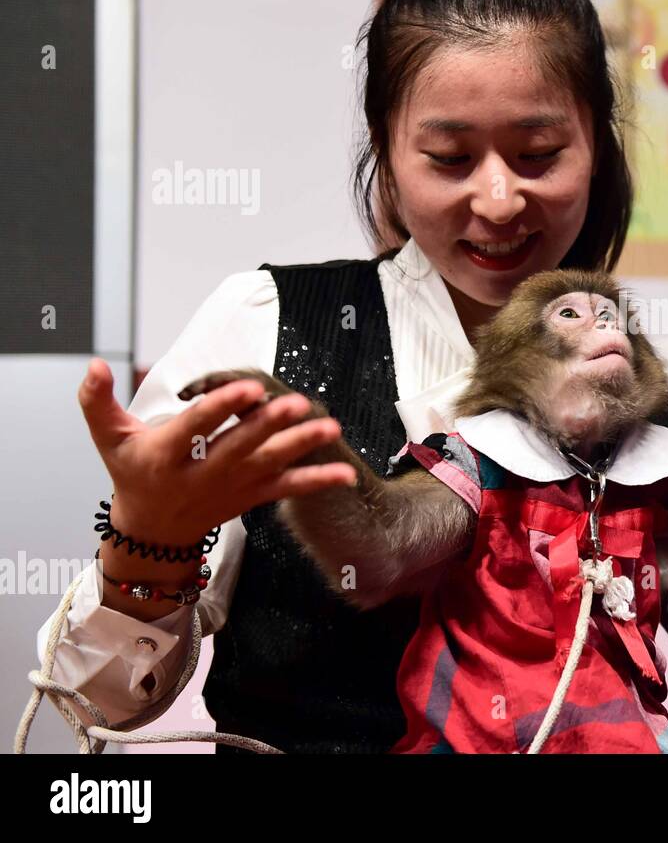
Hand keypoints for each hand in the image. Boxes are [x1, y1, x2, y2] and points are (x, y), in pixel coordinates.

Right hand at [78, 358, 357, 546]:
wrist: (153, 530)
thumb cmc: (132, 471)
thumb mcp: (107, 438)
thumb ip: (97, 401)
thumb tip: (94, 363)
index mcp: (165, 456)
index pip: (195, 428)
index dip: (220, 407)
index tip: (247, 387)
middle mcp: (201, 474)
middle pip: (239, 447)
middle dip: (268, 425)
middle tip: (296, 402)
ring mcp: (231, 488)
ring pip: (269, 466)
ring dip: (301, 446)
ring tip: (330, 427)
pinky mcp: (253, 497)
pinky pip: (288, 489)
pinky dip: (318, 481)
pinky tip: (347, 474)